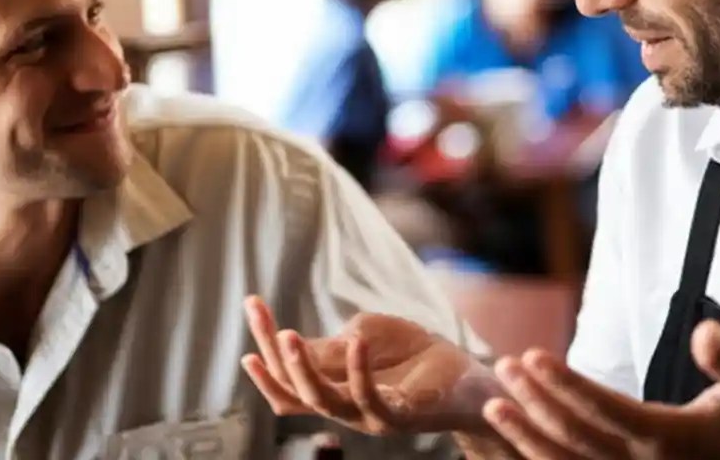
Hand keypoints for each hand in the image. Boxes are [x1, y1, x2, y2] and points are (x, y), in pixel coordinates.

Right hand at [240, 296, 497, 435]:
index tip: (252, 305)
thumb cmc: (414, 355)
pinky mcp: (400, 415)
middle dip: (271, 352)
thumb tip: (297, 345)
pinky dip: (359, 372)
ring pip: (323, 401)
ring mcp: (369, 415)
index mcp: (333, 388)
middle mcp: (344, 407)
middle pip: (294, 389)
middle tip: (258, 312)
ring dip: (301, 370)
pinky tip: (356, 343)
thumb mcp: (366, 336)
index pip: (286, 377)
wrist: (467, 377)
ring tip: (288, 336)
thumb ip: (333, 344)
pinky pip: (372, 400)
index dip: (264, 344)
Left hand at [483, 320, 719, 459]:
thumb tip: (705, 331)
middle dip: (535, 399)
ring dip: (526, 433)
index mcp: (668, 437)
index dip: (566, 383)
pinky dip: (538, 457)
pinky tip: (514, 436)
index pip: (604, 408)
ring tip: (494, 403)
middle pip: (575, 433)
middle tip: (503, 366)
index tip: (532, 355)